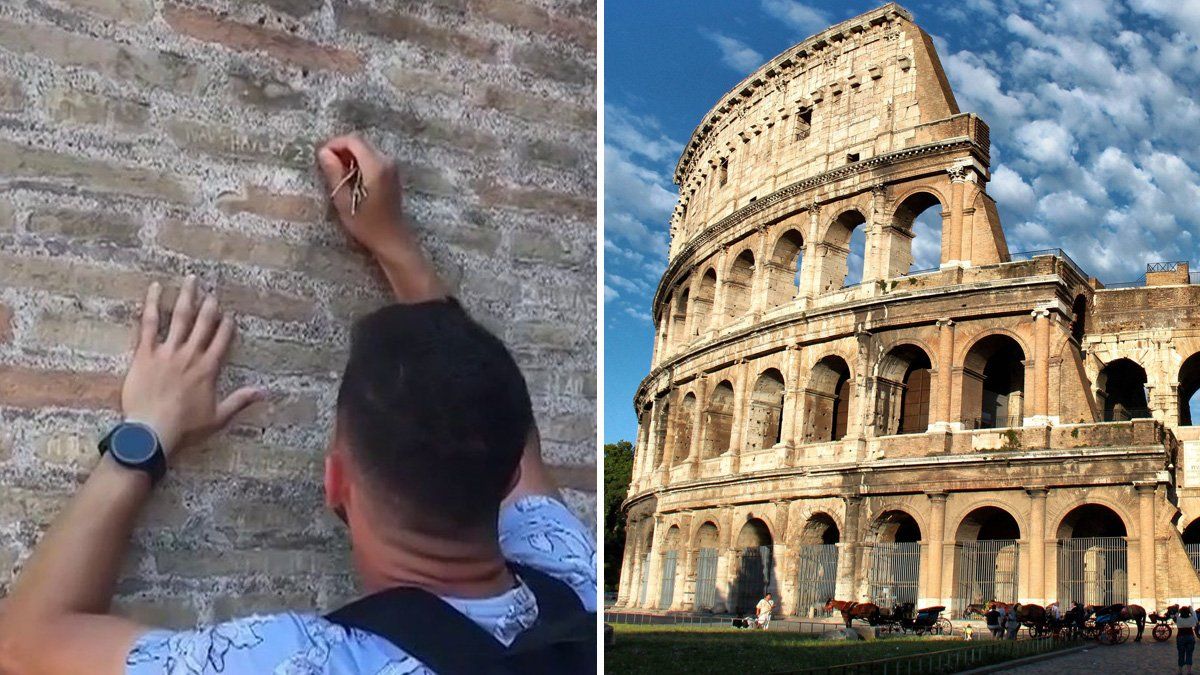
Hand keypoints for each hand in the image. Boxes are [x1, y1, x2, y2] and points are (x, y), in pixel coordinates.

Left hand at [121, 276, 264, 455]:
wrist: (153, 430)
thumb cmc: (186, 427)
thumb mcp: (218, 417)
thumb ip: (240, 400)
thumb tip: (264, 392)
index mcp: (208, 369)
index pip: (221, 340)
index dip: (226, 326)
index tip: (229, 316)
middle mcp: (191, 355)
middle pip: (203, 323)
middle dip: (209, 305)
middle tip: (212, 291)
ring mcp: (168, 351)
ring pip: (180, 317)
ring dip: (186, 297)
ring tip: (191, 280)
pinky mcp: (145, 353)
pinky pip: (149, 323)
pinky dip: (152, 304)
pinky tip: (155, 288)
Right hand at [316, 133, 409, 253]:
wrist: (392, 239)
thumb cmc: (366, 225)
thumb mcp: (344, 201)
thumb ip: (334, 174)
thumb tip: (323, 152)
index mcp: (376, 166)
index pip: (353, 140)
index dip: (334, 143)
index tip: (321, 156)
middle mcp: (387, 161)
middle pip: (360, 142)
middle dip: (341, 149)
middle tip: (326, 165)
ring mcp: (392, 166)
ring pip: (365, 149)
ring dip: (349, 155)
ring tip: (336, 173)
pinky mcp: (392, 172)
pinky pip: (372, 157)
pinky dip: (359, 162)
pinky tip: (350, 177)